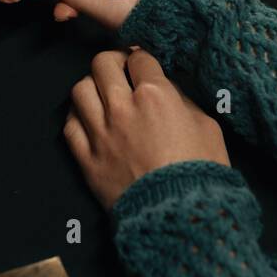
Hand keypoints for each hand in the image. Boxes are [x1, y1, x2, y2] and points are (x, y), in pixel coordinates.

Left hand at [64, 49, 229, 209]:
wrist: (181, 218)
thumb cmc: (201, 173)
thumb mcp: (207, 127)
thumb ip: (182, 101)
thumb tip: (167, 89)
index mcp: (155, 95)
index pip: (139, 58)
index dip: (142, 59)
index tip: (143, 65)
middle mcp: (122, 109)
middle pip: (102, 64)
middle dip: (113, 63)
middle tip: (121, 72)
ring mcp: (101, 134)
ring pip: (79, 90)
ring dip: (92, 87)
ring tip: (102, 96)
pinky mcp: (87, 160)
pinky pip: (69, 126)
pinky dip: (77, 118)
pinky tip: (89, 120)